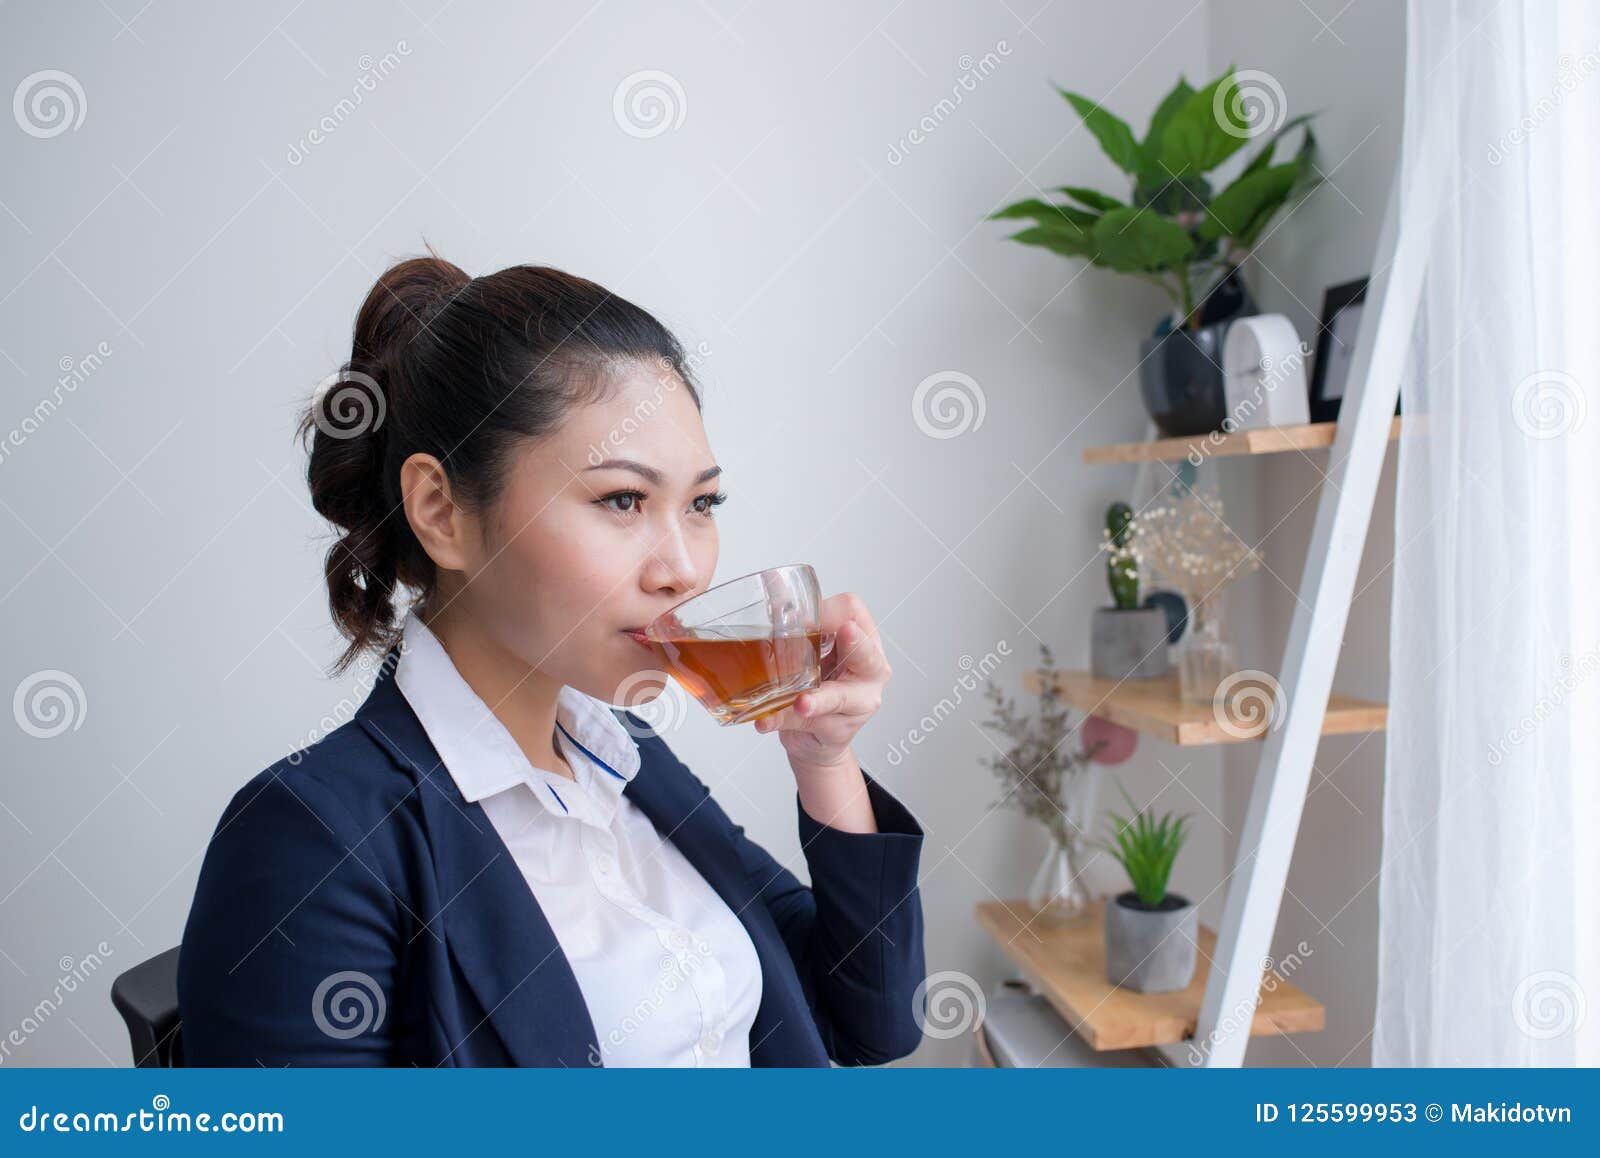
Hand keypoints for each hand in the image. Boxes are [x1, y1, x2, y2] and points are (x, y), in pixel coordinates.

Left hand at [753, 592, 890, 774]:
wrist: (817, 735)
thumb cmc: (820, 684)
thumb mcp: (814, 652)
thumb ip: (801, 631)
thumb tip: (771, 605)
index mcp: (864, 642)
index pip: (854, 613)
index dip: (830, 610)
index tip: (803, 615)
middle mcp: (869, 673)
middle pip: (867, 655)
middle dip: (857, 645)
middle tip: (846, 633)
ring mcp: (857, 706)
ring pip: (839, 698)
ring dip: (818, 699)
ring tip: (801, 702)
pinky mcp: (836, 731)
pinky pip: (808, 722)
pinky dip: (783, 720)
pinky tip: (767, 720)